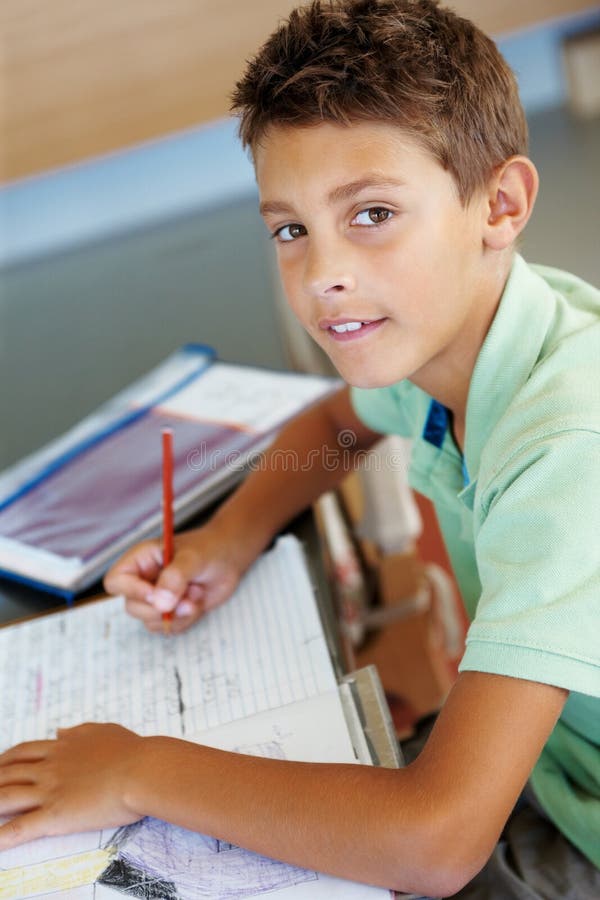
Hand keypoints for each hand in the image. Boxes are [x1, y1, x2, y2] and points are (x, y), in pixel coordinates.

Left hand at [0, 723, 143, 849]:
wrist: (142, 770)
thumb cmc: (131, 751)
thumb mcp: (103, 731)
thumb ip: (79, 731)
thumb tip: (60, 731)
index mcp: (62, 747)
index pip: (23, 752)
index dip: (5, 759)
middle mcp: (50, 767)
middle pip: (8, 773)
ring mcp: (51, 790)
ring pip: (6, 797)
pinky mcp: (56, 814)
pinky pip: (22, 827)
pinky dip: (3, 836)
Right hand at [103, 523, 244, 633]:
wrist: (230, 559)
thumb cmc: (210, 549)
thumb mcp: (193, 558)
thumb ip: (175, 577)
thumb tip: (159, 603)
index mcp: (140, 559)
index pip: (115, 581)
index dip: (131, 591)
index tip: (156, 593)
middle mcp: (143, 580)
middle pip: (132, 607)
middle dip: (161, 608)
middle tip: (188, 597)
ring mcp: (156, 598)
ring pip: (150, 621)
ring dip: (177, 615)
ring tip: (196, 594)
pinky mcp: (170, 612)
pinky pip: (168, 628)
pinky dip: (185, 621)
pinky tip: (197, 603)